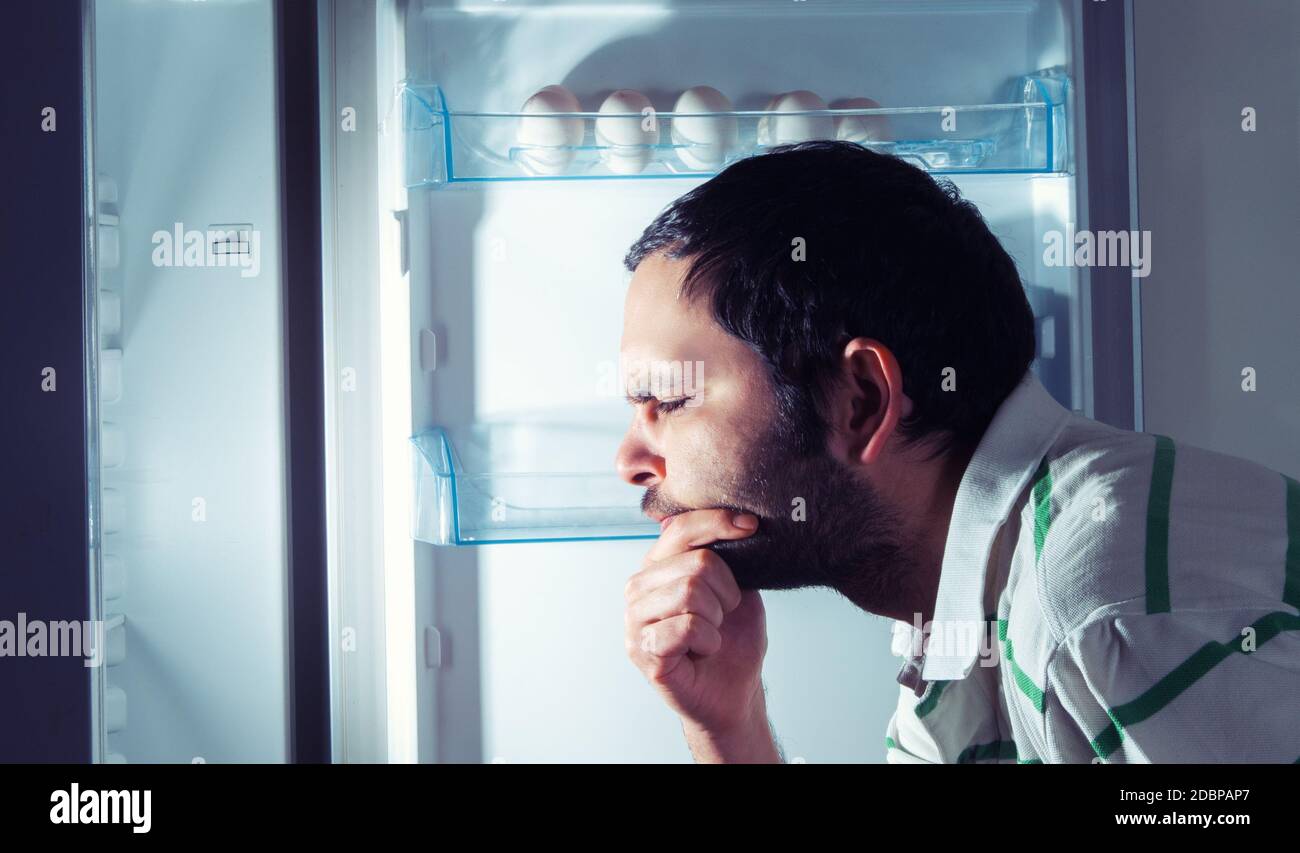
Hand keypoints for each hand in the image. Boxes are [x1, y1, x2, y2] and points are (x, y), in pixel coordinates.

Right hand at [624, 509, 775, 757]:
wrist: (735, 692)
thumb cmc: (733, 638)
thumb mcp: (738, 586)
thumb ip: (726, 554)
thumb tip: (735, 518)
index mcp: (657, 565)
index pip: (682, 528)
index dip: (718, 522)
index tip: (751, 526)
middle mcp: (639, 587)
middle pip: (696, 562)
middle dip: (727, 591)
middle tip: (725, 614)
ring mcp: (635, 619)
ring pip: (689, 592)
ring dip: (717, 617)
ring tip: (712, 633)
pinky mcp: (642, 650)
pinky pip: (686, 627)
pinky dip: (709, 640)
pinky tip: (704, 651)